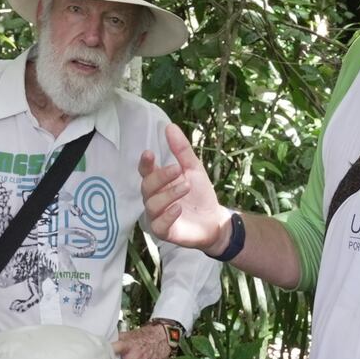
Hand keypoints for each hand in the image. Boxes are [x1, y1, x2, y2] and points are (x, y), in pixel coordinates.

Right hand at [139, 123, 232, 252]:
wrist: (214, 220)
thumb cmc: (200, 194)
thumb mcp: (193, 169)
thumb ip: (181, 150)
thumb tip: (169, 126)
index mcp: (159, 182)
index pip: (145, 171)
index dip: (145, 163)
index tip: (150, 153)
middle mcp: (154, 198)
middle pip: (147, 186)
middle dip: (160, 177)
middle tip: (177, 169)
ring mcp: (157, 215)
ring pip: (151, 204)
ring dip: (168, 194)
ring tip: (186, 187)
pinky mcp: (164, 232)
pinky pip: (158, 225)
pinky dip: (167, 216)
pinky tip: (178, 209)